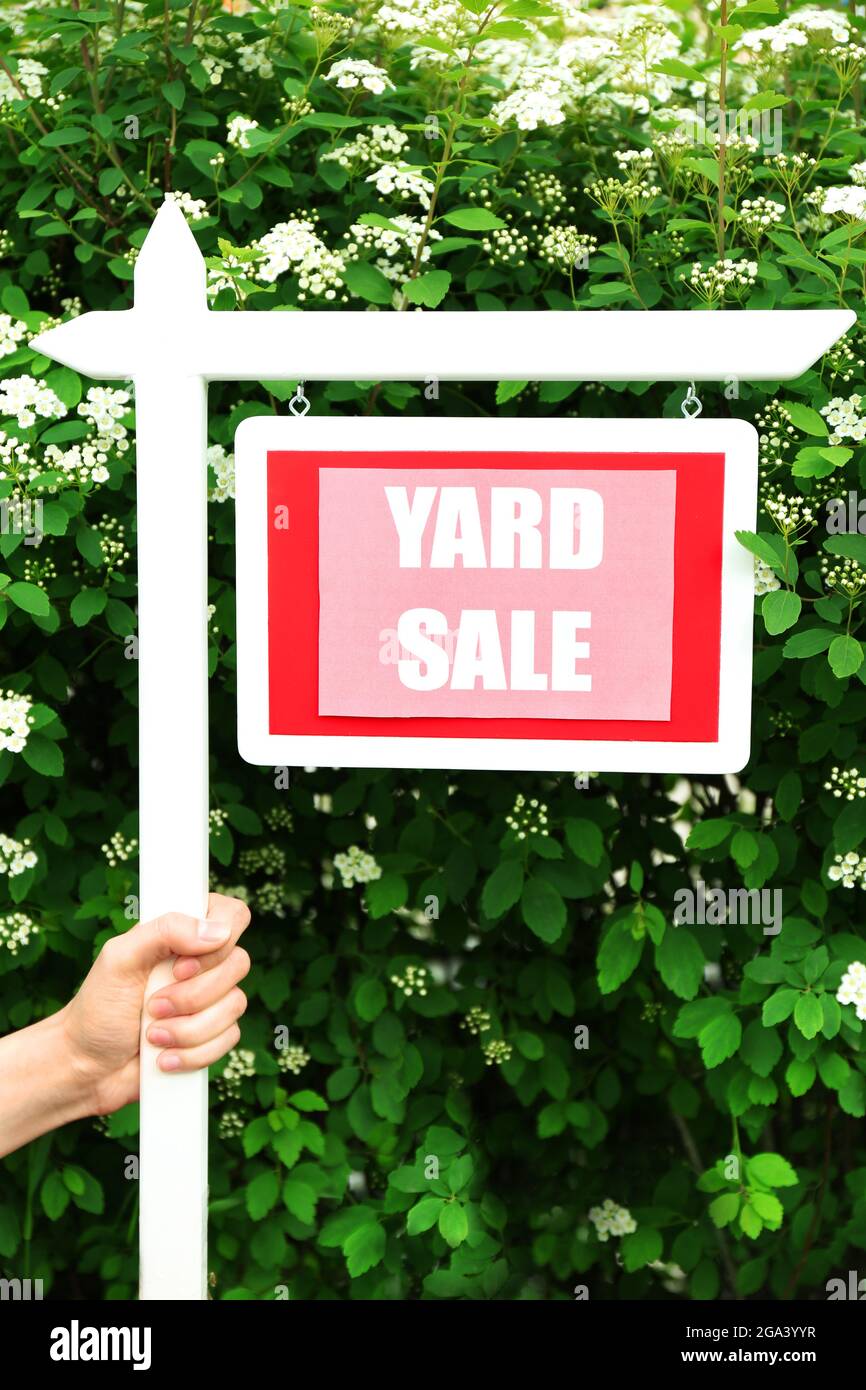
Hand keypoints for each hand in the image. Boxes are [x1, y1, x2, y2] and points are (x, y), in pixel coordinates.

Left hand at [61, 893, 250, 1116]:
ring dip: (189, 1028)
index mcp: (181, 933)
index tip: (180, 966)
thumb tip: (217, 931)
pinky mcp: (213, 1034)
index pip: (231, 915)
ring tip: (152, 1035)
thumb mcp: (119, 959)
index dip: (216, 943)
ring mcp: (210, 999)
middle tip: (152, 1005)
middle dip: (193, 995)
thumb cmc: (97, 1009)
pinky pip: (230, 1038)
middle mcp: (202, 962)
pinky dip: (194, 1052)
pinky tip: (164, 1056)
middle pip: (239, 963)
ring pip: (235, 1005)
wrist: (88, 1068)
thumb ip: (164, 931)